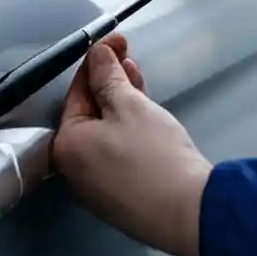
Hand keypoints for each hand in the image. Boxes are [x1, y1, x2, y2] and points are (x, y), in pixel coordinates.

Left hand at [52, 34, 210, 255]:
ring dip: (120, 105)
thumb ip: (108, 77)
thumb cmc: (155, 157)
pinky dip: (128, 132)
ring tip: (139, 83)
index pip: (75, 93)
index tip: (113, 43)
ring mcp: (97, 188)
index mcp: (66, 147)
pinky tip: (146, 117)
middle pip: (88, 115)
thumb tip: (97, 55)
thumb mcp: (129, 105)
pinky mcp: (121, 199)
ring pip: (105, 135)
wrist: (190, 212)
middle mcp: (74, 171)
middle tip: (128, 58)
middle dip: (109, 83)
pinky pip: (117, 155)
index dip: (96, 63)